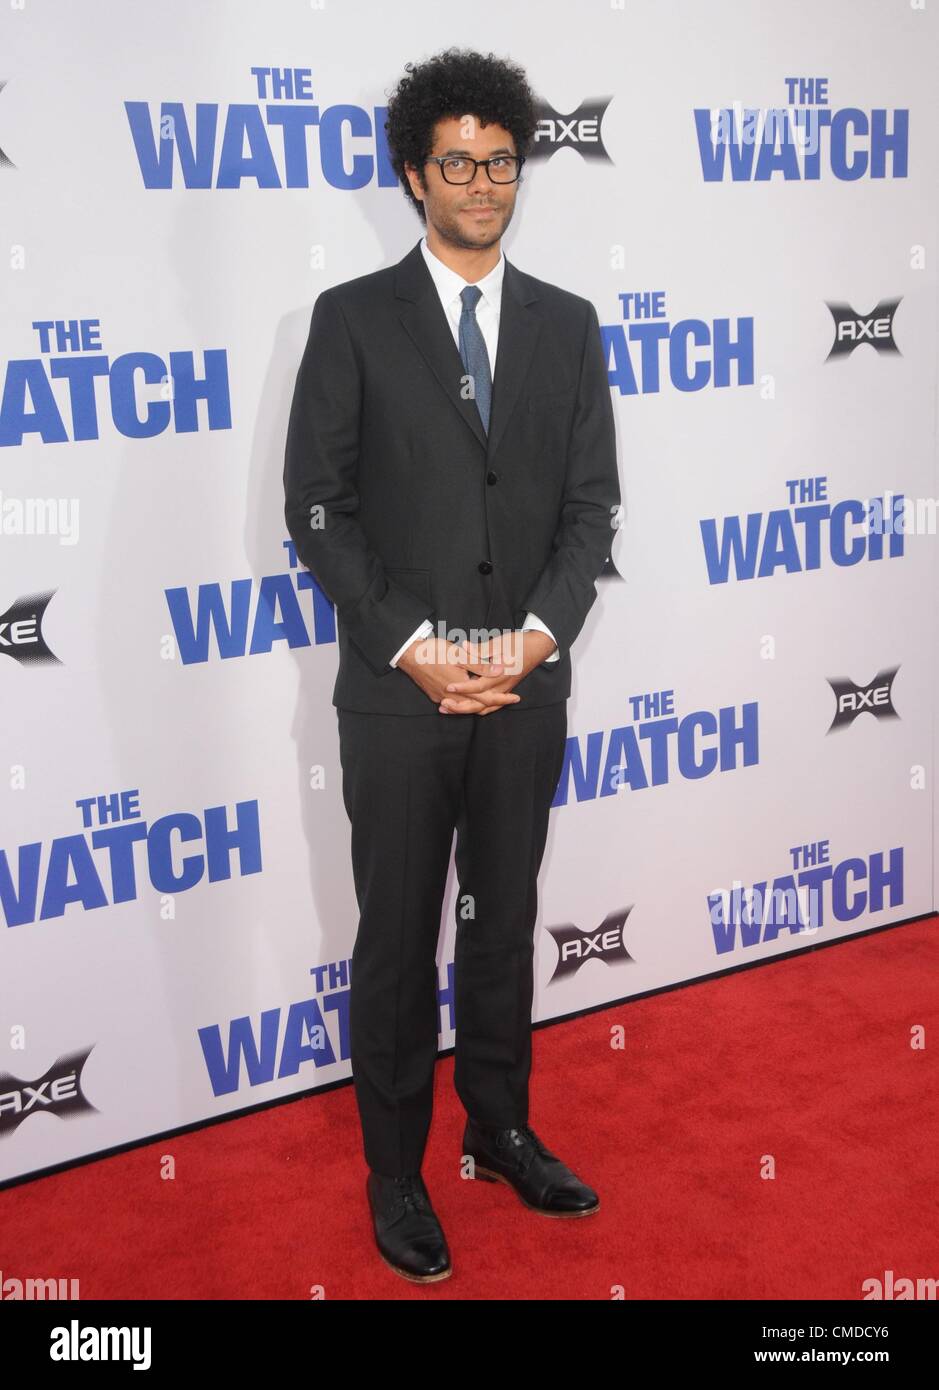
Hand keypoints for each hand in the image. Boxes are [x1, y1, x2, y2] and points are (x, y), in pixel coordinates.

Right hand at [396, 636, 521, 712]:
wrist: (408, 654)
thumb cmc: (434, 651)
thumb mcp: (460, 655)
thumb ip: (481, 665)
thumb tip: (500, 669)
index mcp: (461, 687)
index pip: (487, 697)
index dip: (503, 698)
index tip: (516, 698)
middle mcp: (452, 697)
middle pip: (477, 705)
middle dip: (494, 703)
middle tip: (509, 700)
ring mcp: (441, 698)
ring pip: (465, 706)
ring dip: (480, 704)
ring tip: (493, 699)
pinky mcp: (434, 695)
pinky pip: (454, 704)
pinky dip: (465, 702)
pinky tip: (470, 697)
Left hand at [437, 630, 556, 714]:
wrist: (537, 647)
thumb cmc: (518, 643)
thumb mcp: (498, 643)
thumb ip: (480, 649)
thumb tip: (464, 646)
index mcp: (500, 675)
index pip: (478, 686)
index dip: (462, 687)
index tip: (448, 686)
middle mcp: (503, 686)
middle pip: (480, 703)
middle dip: (460, 706)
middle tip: (443, 704)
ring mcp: (505, 690)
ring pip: (485, 708)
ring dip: (467, 710)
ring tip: (449, 708)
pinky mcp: (506, 691)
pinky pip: (492, 706)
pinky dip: (479, 709)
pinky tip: (466, 708)